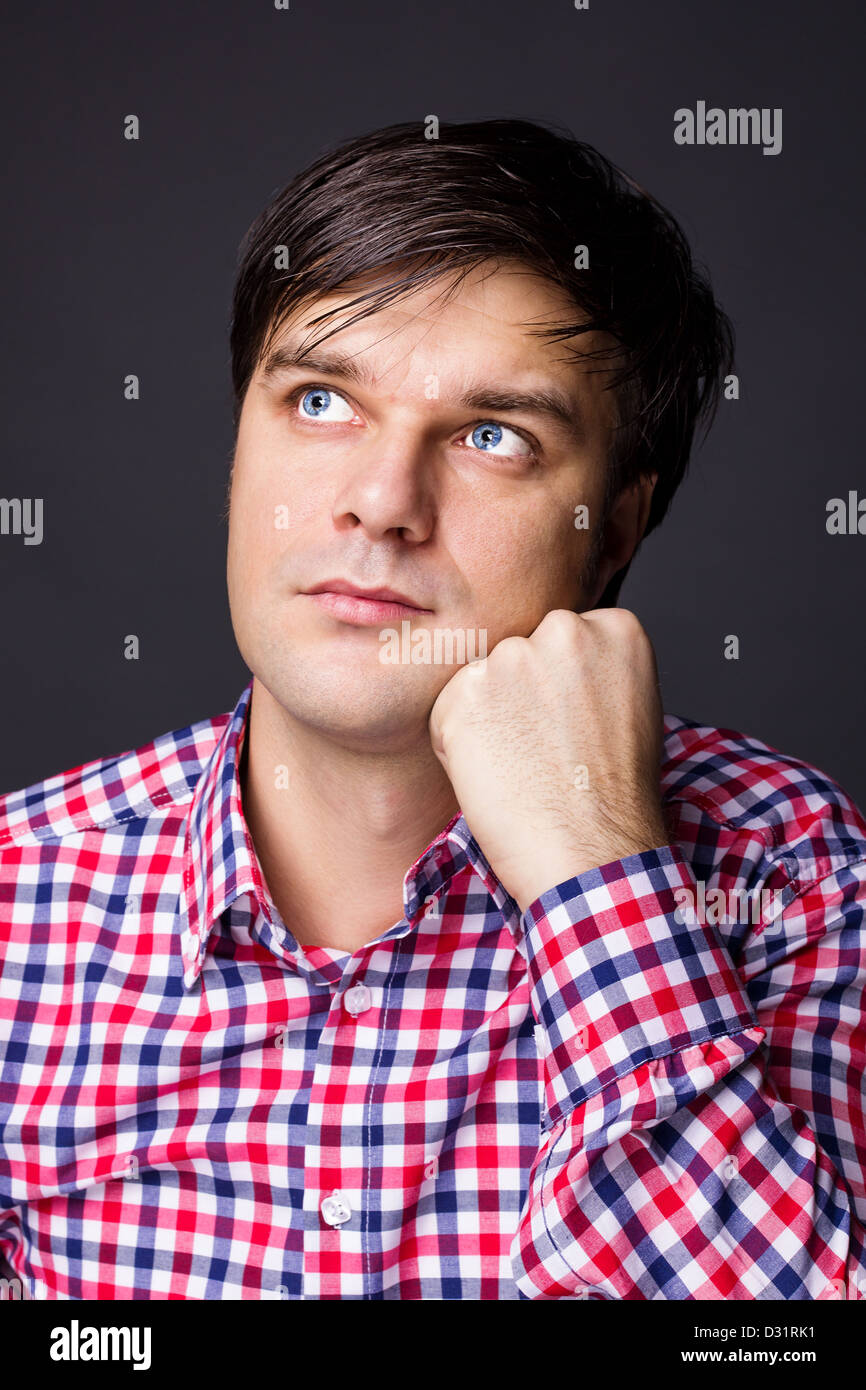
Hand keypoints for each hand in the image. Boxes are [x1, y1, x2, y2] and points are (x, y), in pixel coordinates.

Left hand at [428, 607, 668, 913]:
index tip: (575, 724)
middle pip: (519, 654)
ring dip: (488, 719)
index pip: (561, 640)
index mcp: (614, 627)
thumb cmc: (614, 795)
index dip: (559, 688)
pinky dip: (456, 745)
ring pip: (481, 680)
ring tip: (524, 766)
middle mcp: (563, 630)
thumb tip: (549, 664)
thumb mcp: (627, 705)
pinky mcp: (465, 694)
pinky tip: (496, 776)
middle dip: (520, 695)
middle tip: (546, 749)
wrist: (594, 852)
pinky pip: (446, 712)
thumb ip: (590, 668)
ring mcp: (512, 659)